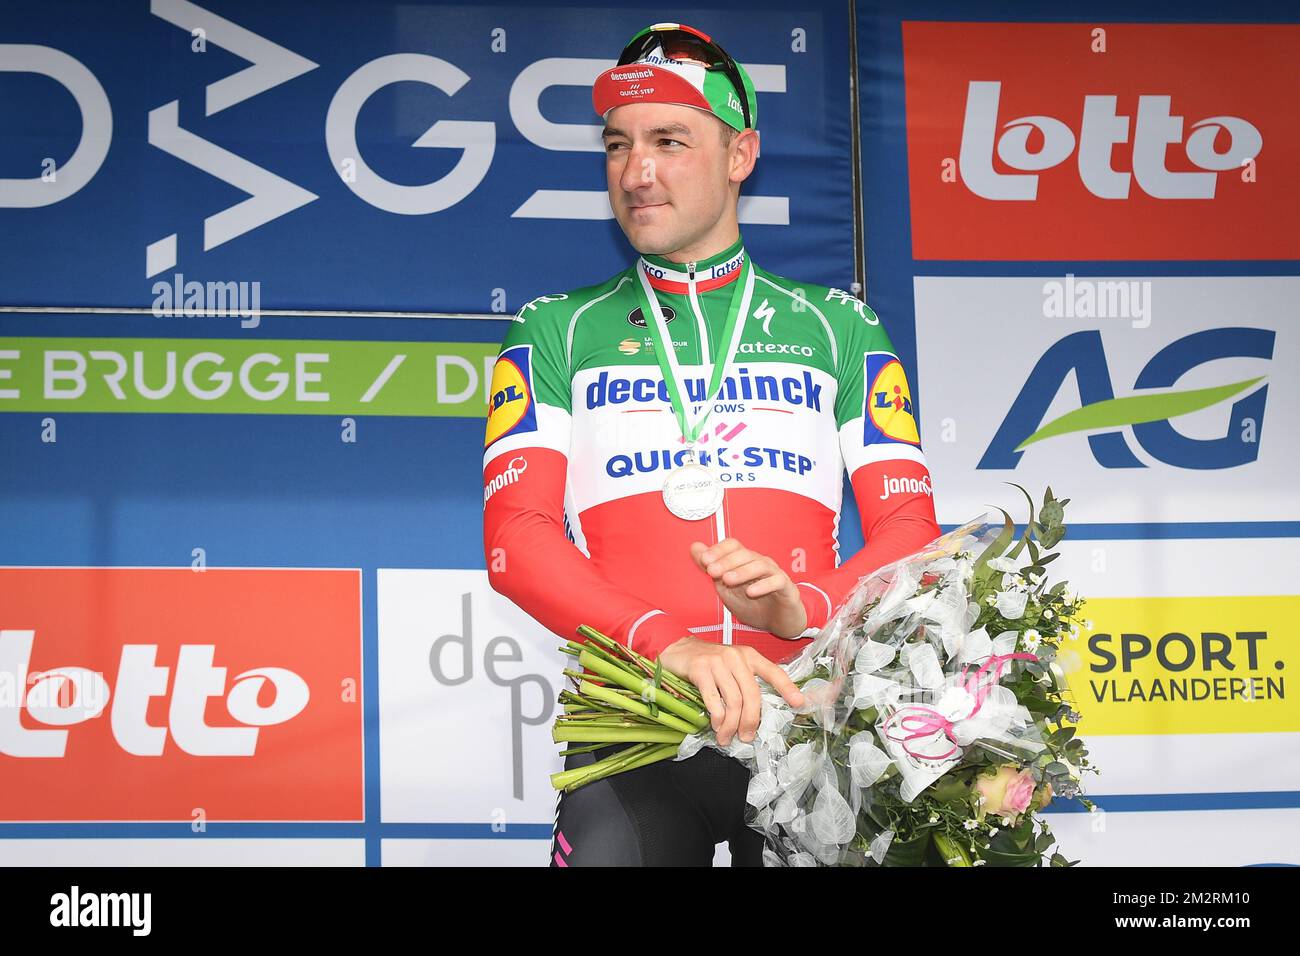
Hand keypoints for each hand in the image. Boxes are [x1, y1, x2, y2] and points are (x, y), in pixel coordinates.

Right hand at [658, 638, 804, 746]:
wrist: (677, 650)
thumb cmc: (708, 662)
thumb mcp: (732, 666)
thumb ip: (746, 682)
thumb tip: (757, 714)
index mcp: (749, 656)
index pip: (773, 671)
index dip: (787, 688)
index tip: (798, 703)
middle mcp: (736, 657)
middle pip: (751, 695)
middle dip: (750, 721)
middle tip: (746, 737)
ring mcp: (718, 662)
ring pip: (733, 701)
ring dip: (731, 725)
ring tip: (726, 737)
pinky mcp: (700, 669)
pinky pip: (714, 700)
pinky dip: (717, 717)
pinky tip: (715, 725)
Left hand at [690, 538, 807, 638]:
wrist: (778, 622)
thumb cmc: (753, 603)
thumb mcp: (726, 588)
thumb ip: (711, 568)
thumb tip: (694, 547)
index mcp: (745, 561)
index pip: (733, 546)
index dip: (718, 550)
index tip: (704, 560)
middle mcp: (760, 563)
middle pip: (744, 554)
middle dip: (726, 561)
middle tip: (711, 571)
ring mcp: (775, 574)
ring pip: (760, 565)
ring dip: (742, 572)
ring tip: (727, 580)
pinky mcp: (787, 588)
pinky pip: (777, 581)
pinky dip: (764, 585)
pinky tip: (751, 592)